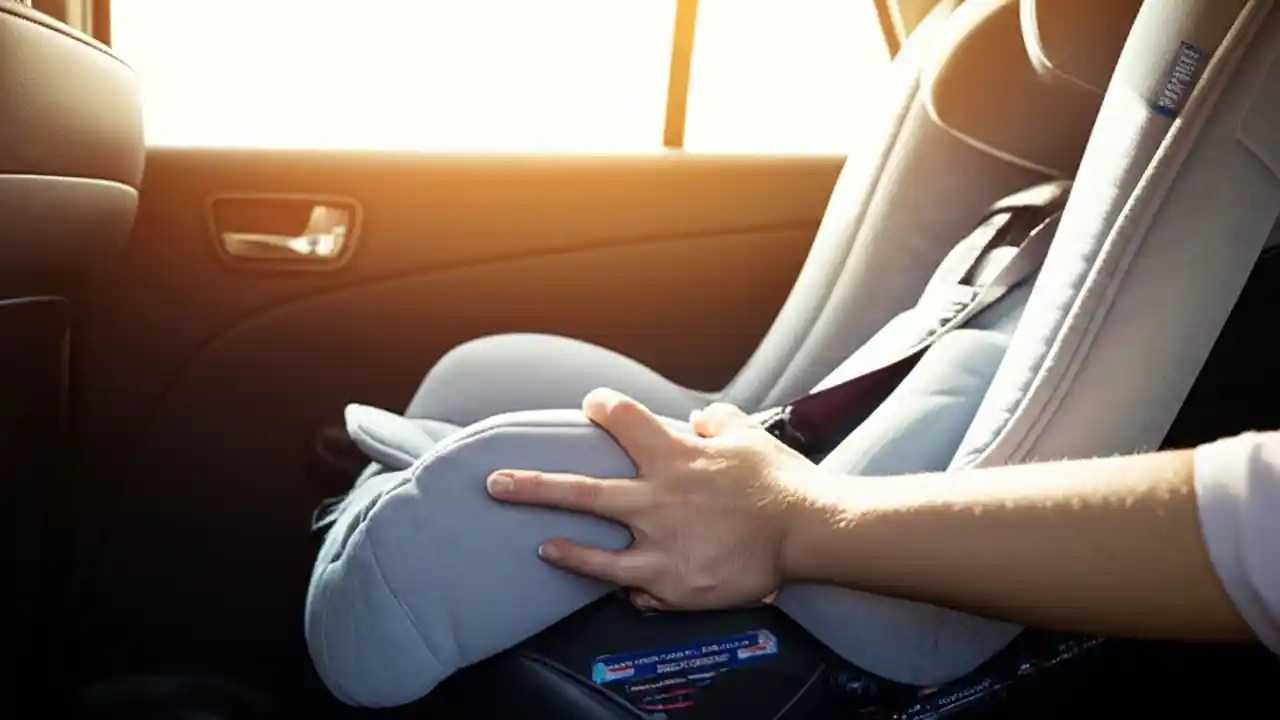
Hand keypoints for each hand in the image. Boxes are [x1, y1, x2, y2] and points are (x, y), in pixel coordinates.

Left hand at [485, 389, 822, 610]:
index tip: (592, 405)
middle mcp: (656, 501)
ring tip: (541, 546)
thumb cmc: (778, 480)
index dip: (602, 407)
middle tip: (496, 483)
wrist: (807, 530)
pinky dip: (631, 587)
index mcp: (671, 457)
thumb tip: (698, 419)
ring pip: (595, 555)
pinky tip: (623, 587)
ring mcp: (660, 548)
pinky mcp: (674, 585)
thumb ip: (715, 421)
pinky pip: (638, 590)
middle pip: (579, 491)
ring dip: (565, 550)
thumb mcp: (747, 434)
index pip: (622, 419)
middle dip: (532, 485)